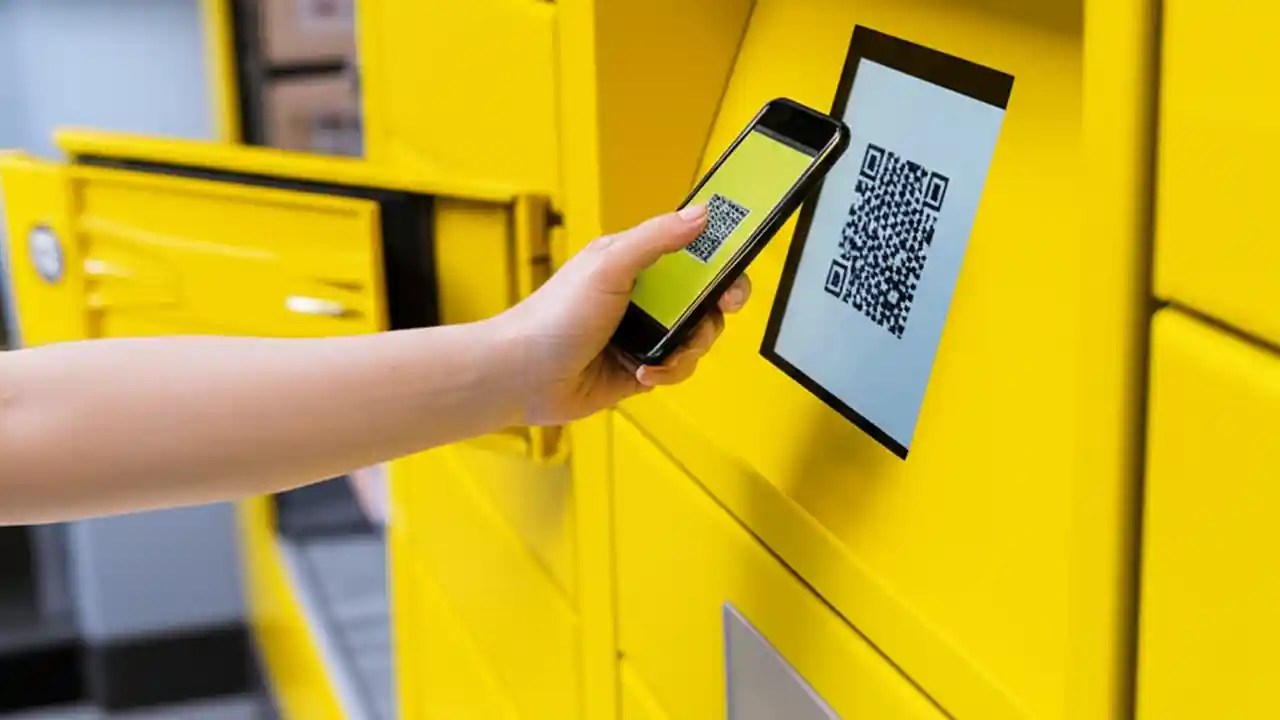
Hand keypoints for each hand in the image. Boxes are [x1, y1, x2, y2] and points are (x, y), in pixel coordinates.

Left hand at [493, 205, 751, 424]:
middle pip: (706, 295)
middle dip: (717, 306)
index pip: (692, 249)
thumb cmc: (552, 317)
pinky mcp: (642, 368)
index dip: (721, 254)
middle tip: (720, 309)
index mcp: (636, 260)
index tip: (738, 261)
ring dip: (689, 347)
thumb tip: (701, 214)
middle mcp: (644, 295)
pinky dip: (669, 372)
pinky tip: (642, 371)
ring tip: (661, 354)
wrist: (522, 376)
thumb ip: (657, 238)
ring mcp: (643, 333)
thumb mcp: (609, 265)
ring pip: (698, 336)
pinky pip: (679, 368)